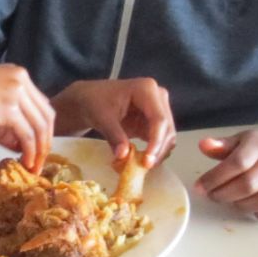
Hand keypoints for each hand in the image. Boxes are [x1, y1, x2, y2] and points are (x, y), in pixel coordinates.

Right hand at [0, 65, 54, 173]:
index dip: (43, 128)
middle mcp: (22, 79)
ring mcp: (17, 91)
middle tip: (40, 162)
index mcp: (19, 73)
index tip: (39, 148)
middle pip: (46, 115)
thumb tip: (23, 147)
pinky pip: (27, 134)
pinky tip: (25, 162)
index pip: (42, 104)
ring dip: (39, 150)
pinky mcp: (9, 108)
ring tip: (33, 167)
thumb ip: (8, 124)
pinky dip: (29, 151)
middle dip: (46, 141)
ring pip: (39, 126)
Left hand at [51, 77, 174, 167]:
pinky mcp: (154, 122)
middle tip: (145, 167)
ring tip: (141, 166)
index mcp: (146, 89)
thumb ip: (114, 136)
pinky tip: (142, 160)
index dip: (156, 141)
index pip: (159, 119)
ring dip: (157, 153)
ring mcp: (158, 109)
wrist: (90, 99)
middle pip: (166, 128)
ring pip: (167, 136)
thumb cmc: (95, 101)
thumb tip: (124, 155)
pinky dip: (153, 151)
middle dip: (158, 150)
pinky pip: (160, 140)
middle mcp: (157, 97)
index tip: (148, 161)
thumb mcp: (102, 117)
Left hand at [194, 126, 257, 221]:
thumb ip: (223, 145)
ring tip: (229, 200)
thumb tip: (202, 146)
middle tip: (211, 196)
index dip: (216, 177)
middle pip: (249, 184)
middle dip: (224, 194)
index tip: (199, 187)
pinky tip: (250, 207)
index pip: (237, 162)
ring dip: (241, 205)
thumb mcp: (244, 139)